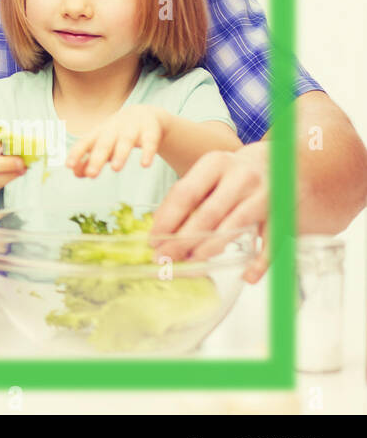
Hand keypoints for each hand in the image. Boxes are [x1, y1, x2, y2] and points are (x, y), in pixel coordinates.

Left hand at [68, 104, 166, 177]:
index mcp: (99, 133)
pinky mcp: (151, 130)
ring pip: (125, 141)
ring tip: (115, 168)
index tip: (69, 166)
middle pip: (104, 143)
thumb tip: (75, 173)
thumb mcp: (104, 145)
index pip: (85, 142)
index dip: (77, 153)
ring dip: (120, 154)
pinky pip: (149, 141)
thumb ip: (89, 159)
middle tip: (91, 174)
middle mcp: (114, 129)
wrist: (146, 114)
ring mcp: (132, 128)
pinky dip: (147, 152)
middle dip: (97, 158)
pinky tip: (145, 164)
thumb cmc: (117, 134)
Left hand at [151, 143, 268, 282]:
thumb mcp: (208, 173)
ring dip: (212, 247)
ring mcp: (264, 193)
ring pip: (236, 225)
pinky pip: (272, 240)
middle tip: (166, 257)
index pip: (185, 193)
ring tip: (194, 262)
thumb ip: (188, 195)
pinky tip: (248, 275)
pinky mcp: (283, 211)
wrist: (278, 161)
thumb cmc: (232, 174)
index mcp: (215, 163)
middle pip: (209, 212)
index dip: (168, 219)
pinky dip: (260, 261)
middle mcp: (240, 176)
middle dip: (184, 239)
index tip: (153, 239)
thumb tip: (160, 227)